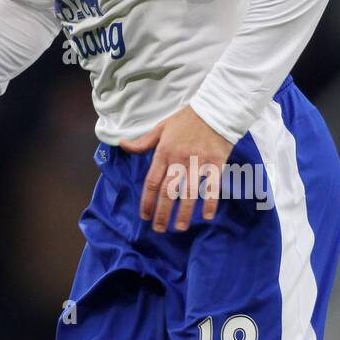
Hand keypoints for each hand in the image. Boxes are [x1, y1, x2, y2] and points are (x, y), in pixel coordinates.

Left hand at [120, 105, 232, 231]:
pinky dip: (210, 202)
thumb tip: (122, 145)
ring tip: (180, 228)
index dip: (147, 201)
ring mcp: (199, 163)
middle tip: (159, 229)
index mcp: (164, 152)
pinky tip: (208, 216)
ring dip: (184, 213)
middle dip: (162, 213)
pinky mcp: (216, 164)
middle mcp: (179, 160)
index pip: (152, 181)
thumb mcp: (161, 127)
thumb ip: (143, 142)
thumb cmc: (187, 119)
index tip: (145, 216)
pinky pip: (213, 186)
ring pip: (189, 193)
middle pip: (168, 191)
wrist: (215, 109)